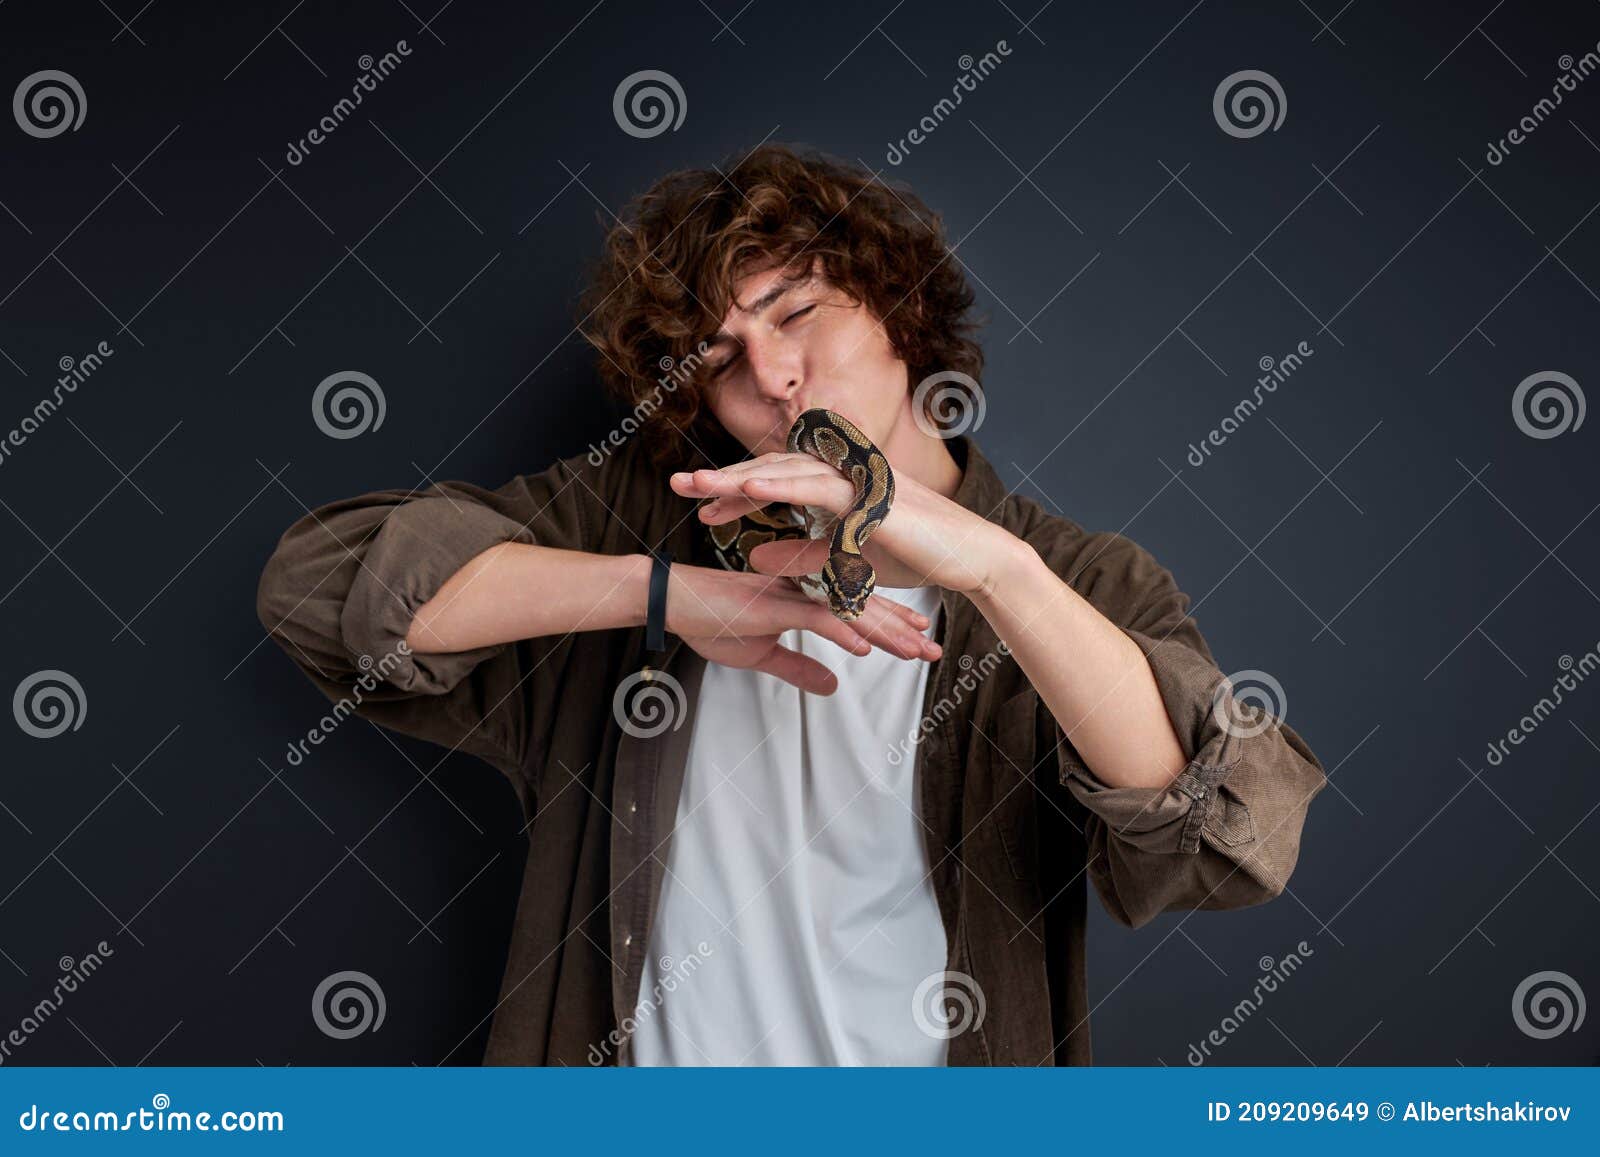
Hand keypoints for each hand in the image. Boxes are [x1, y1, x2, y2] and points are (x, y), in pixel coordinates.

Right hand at [664, 562, 941, 694]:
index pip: (857, 608)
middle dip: (902, 631)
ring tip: (914, 651)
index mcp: (804, 596)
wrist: (673, 602)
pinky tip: (864, 649)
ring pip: (849, 612)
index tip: (920, 638)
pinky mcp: (772, 605)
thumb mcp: (762, 655)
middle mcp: (805, 589)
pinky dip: (841, 633)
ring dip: (884, 633)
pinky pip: (814, 617)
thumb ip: (799, 668)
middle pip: (864, 609)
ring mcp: (791, 594)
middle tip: (935, 650)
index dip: (890, 623)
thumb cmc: (711, 621)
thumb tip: (833, 686)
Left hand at [669, 453, 1024, 596]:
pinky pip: (815, 486)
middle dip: (723, 477)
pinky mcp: (871, 493)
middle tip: (678, 484)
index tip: (700, 507)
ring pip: (786, 470)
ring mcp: (858, 478)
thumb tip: (755, 557)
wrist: (972, 558)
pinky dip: (779, 483)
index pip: (777, 481)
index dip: (737, 492)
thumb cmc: (920, 556)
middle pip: (772, 467)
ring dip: (738, 477)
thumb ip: (803, 555)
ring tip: (697, 486)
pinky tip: (746, 486)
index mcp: (838, 485)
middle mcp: (844, 473)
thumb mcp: (846, 563)